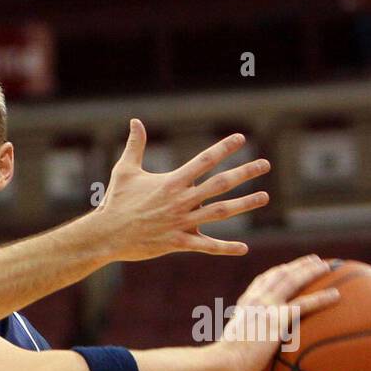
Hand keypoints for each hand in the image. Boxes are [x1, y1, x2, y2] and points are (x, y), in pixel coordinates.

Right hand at [97, 120, 269, 261]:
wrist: (106, 234)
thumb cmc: (115, 202)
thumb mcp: (125, 171)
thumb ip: (135, 145)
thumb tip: (135, 122)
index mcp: (172, 182)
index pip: (204, 160)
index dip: (224, 148)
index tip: (241, 138)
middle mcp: (181, 200)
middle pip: (220, 184)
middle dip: (245, 173)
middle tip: (265, 164)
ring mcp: (181, 222)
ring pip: (220, 212)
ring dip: (244, 204)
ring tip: (264, 196)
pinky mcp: (177, 242)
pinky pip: (206, 246)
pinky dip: (225, 248)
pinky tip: (243, 249)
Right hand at [217, 255, 340, 370]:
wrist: (224, 360)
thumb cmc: (227, 358)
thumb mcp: (234, 338)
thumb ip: (246, 332)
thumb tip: (253, 340)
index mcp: (246, 303)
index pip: (264, 280)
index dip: (280, 271)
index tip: (291, 267)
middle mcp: (256, 299)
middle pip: (282, 274)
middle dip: (300, 265)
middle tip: (316, 260)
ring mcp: (267, 306)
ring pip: (294, 281)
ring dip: (312, 271)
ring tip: (329, 267)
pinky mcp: (278, 319)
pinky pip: (305, 304)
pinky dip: (322, 297)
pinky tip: (336, 295)